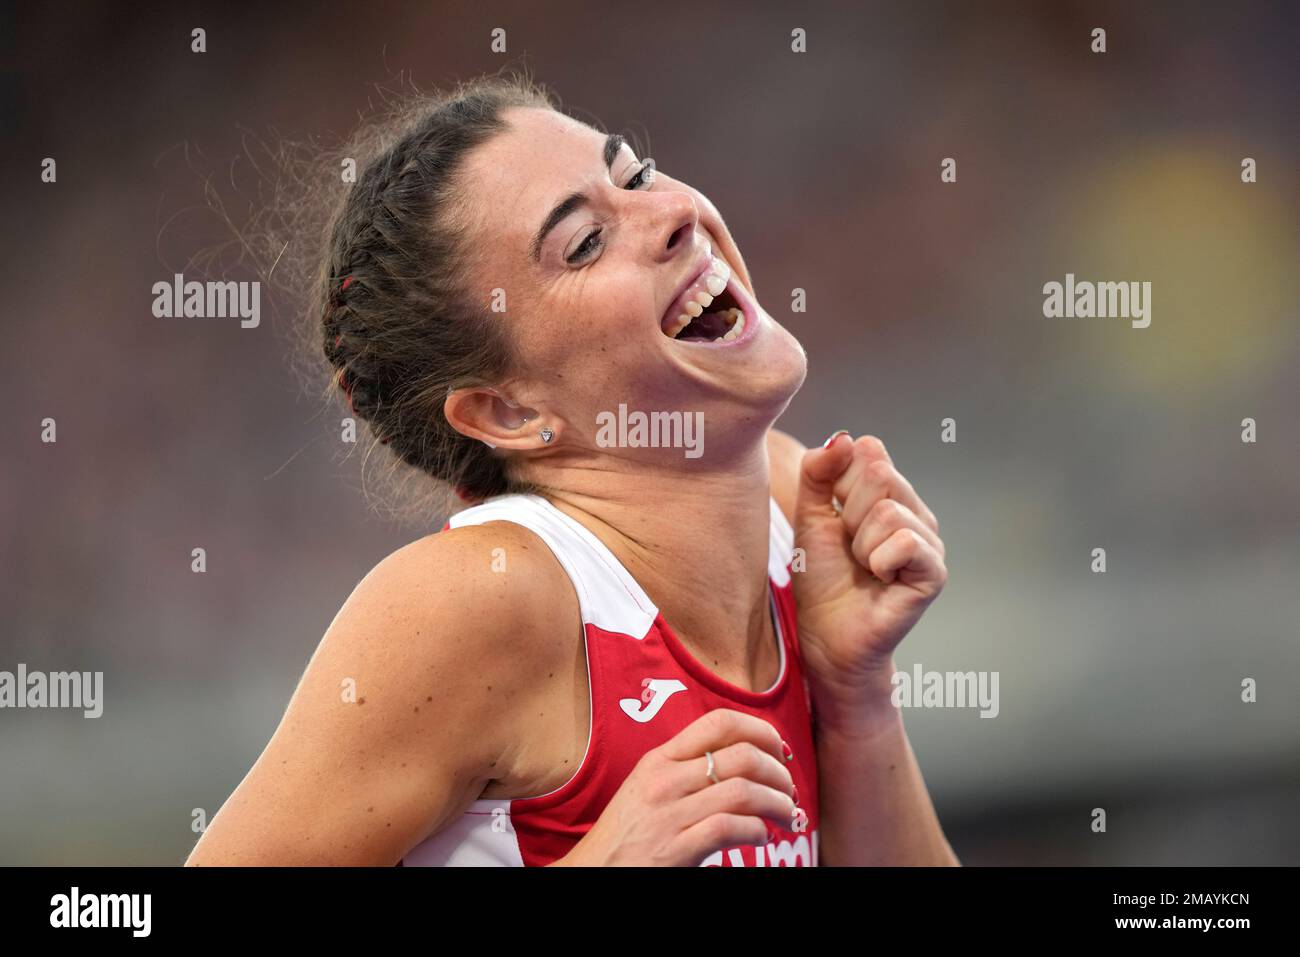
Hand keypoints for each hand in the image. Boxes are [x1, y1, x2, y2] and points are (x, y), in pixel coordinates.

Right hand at [552, 709, 795, 865]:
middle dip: (778, 773)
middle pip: (742, 756)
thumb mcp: (648, 787)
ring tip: (784, 816)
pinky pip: (731, 828)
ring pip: (744, 791)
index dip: (760, 730)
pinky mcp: (677, 849)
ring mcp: (670, 815)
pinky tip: (761, 837)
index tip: (778, 751)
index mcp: (660, 758)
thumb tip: (742, 758)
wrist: (594, 872)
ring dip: (777, 803)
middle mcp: (665, 780)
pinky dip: (757, 831)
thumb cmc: (628, 833)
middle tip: (788, 791)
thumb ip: (686, 769)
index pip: (719, 722)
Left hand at [791, 432, 946, 715]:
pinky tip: (879, 578)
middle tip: (849, 547)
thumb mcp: (810, 515)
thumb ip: (818, 472)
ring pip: (887, 509)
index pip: (868, 450)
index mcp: (888, 492)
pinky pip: (904, 540)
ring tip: (863, 566)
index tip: (834, 518)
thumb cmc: (822, 578)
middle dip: (848, 513)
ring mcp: (928, 540)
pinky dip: (878, 560)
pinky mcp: (934, 571)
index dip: (838, 483)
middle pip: (878, 474)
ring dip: (860, 543)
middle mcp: (914, 510)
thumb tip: (843, 437)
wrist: (827, 634)